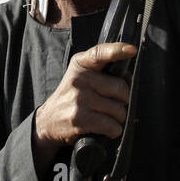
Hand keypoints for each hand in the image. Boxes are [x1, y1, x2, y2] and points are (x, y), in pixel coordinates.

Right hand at [32, 42, 134, 170]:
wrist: (48, 121)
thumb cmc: (73, 96)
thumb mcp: (83, 77)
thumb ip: (105, 73)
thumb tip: (128, 78)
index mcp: (81, 64)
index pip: (100, 53)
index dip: (117, 51)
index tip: (131, 50)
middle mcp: (79, 79)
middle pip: (120, 88)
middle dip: (123, 100)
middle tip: (113, 103)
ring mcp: (78, 99)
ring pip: (118, 110)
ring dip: (118, 117)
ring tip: (106, 117)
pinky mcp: (79, 119)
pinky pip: (111, 125)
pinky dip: (114, 130)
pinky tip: (106, 129)